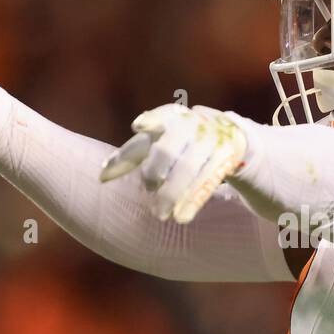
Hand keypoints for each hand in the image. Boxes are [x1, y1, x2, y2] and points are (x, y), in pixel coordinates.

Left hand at [100, 103, 249, 223]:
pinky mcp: (228, 156)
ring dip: (173, 193)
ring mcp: (213, 139)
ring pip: (189, 167)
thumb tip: (101, 176)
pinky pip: (209, 181)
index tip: (139, 126)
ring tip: (160, 215)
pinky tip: (182, 217)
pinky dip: (193, 200)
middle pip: (170, 148)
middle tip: (147, 190)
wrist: (232, 137)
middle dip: (155, 171)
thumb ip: (132, 155)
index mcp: (173, 117)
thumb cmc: (183, 141)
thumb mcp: (160, 141)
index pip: (161, 116)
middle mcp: (193, 125)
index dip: (151, 120)